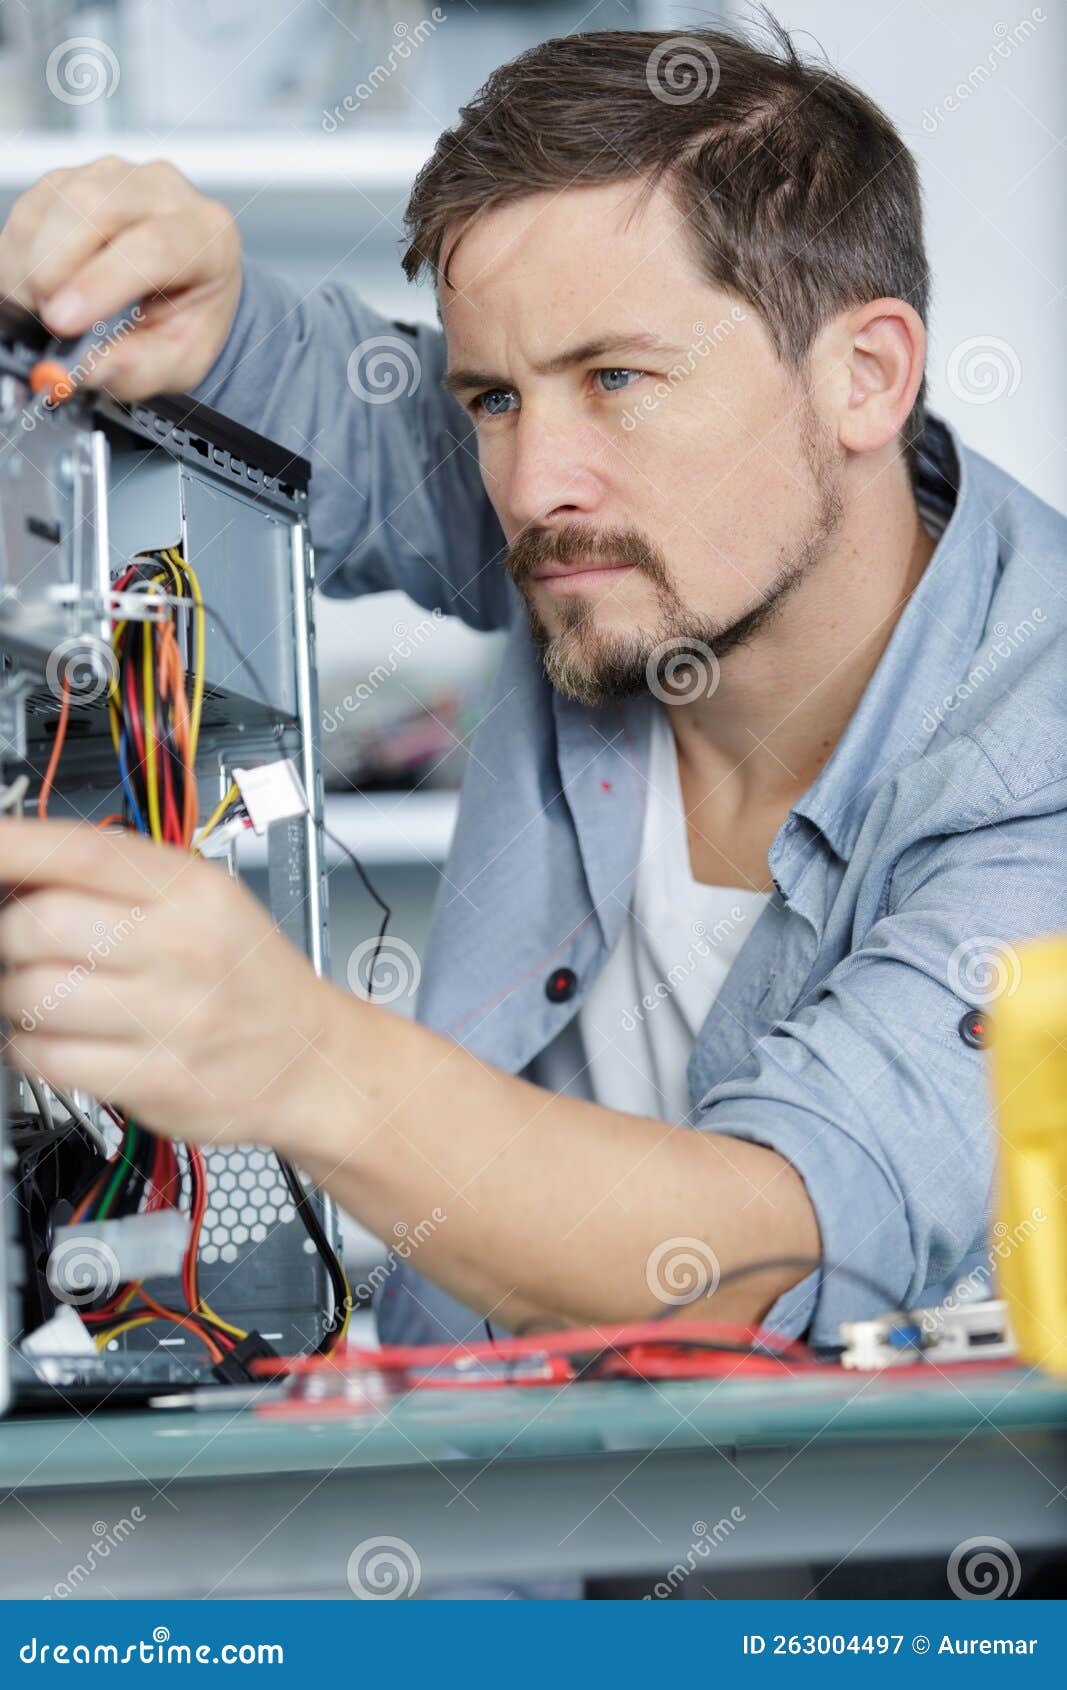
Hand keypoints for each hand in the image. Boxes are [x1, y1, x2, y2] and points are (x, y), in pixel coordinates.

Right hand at [0, 154, 240, 400]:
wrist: (185, 288)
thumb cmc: (188, 318)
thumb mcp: (178, 362)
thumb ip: (136, 370)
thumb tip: (85, 369)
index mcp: (206, 235)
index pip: (154, 248)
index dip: (100, 284)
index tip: (62, 322)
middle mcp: (164, 192)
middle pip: (97, 206)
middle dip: (55, 266)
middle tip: (45, 317)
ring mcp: (117, 176)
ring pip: (59, 201)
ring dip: (34, 261)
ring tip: (40, 307)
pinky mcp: (76, 177)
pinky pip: (34, 205)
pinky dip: (21, 250)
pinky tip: (35, 285)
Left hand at [0, 817, 340, 1148]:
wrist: (311, 1060)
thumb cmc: (248, 977)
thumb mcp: (204, 901)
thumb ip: (118, 880)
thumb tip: (16, 872)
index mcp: (194, 891)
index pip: (82, 852)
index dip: (11, 848)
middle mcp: (184, 948)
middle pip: (39, 925)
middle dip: (9, 937)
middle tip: (22, 947)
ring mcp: (172, 1018)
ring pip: (31, 996)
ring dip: (14, 998)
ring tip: (41, 997)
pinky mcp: (154, 1080)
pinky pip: (46, 1058)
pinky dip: (29, 1049)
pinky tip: (57, 1039)